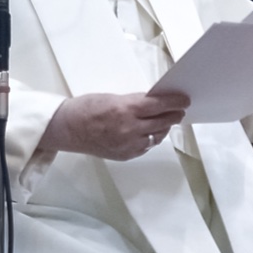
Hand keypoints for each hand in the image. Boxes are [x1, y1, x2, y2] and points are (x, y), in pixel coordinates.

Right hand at [40, 92, 188, 161]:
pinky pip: (146, 147)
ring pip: (156, 136)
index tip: (184, 100)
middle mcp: (129, 128)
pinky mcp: (125, 155)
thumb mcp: (114, 98)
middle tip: (180, 110)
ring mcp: (128, 144)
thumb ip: (135, 102)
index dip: (174, 102)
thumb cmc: (87, 108)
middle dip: (173, 115)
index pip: (159, 105)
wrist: (68, 129)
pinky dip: (150, 138)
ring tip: (166, 120)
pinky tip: (150, 132)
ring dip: (163, 128)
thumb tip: (155, 103)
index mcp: (125, 109)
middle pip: (162, 122)